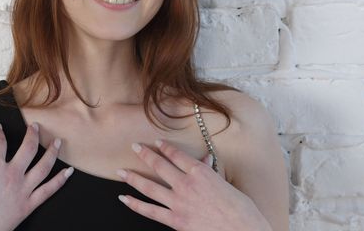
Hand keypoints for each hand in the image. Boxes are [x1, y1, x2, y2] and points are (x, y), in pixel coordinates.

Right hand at [0, 122, 73, 230]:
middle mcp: (11, 174)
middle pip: (28, 147)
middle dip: (32, 133)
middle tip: (35, 126)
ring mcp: (23, 189)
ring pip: (43, 165)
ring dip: (52, 151)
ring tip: (57, 141)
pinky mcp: (29, 204)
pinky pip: (49, 190)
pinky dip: (60, 180)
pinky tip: (68, 172)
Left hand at [116, 140, 270, 230]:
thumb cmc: (242, 211)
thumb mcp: (227, 185)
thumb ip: (211, 172)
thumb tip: (204, 159)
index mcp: (201, 173)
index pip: (178, 155)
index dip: (165, 147)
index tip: (156, 142)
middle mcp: (186, 185)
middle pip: (160, 166)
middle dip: (145, 155)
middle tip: (134, 147)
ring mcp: (179, 203)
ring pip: (150, 187)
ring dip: (133, 178)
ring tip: (120, 171)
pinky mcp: (176, 221)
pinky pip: (150, 211)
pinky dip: (135, 204)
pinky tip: (124, 199)